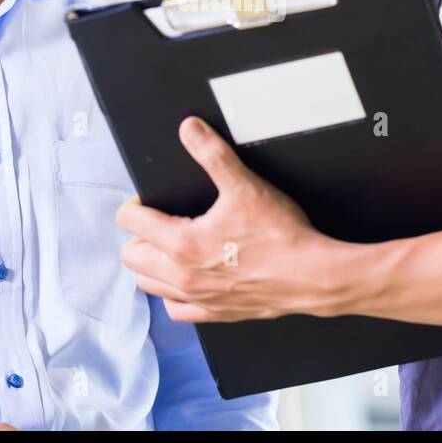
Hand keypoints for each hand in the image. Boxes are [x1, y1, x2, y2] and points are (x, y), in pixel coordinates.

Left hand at [116, 116, 345, 322]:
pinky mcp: (215, 313)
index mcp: (181, 242)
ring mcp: (197, 298)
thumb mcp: (245, 186)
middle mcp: (181, 275)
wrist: (311, 276)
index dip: (136, 204)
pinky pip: (176, 310)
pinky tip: (188, 278)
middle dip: (139, 235)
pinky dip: (173, 294)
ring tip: (170, 248)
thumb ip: (213, 154)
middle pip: (131, 256)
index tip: (151, 200)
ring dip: (152, 265)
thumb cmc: (281, 235)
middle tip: (161, 221)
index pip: (130, 222)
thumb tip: (190, 130)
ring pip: (148, 284)